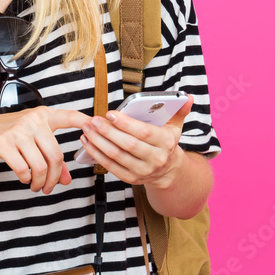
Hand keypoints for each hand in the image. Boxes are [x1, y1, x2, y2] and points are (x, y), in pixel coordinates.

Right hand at [0, 106, 90, 193]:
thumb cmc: (7, 137)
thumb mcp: (31, 142)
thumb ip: (50, 158)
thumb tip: (66, 180)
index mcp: (43, 116)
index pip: (69, 116)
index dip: (85, 121)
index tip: (98, 125)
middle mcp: (33, 119)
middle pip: (56, 155)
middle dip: (54, 178)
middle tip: (48, 188)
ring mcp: (18, 129)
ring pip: (40, 165)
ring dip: (39, 182)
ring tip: (35, 186)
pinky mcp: (3, 142)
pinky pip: (23, 169)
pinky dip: (25, 179)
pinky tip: (23, 178)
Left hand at [78, 94, 193, 187]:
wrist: (168, 171)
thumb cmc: (167, 142)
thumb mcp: (176, 126)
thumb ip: (180, 110)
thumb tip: (187, 96)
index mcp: (166, 143)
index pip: (144, 133)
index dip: (126, 124)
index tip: (110, 113)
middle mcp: (155, 159)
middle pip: (128, 145)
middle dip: (108, 132)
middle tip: (94, 120)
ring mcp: (142, 171)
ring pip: (116, 156)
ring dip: (99, 142)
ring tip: (87, 128)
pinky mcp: (131, 178)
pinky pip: (110, 166)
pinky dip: (96, 154)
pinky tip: (87, 142)